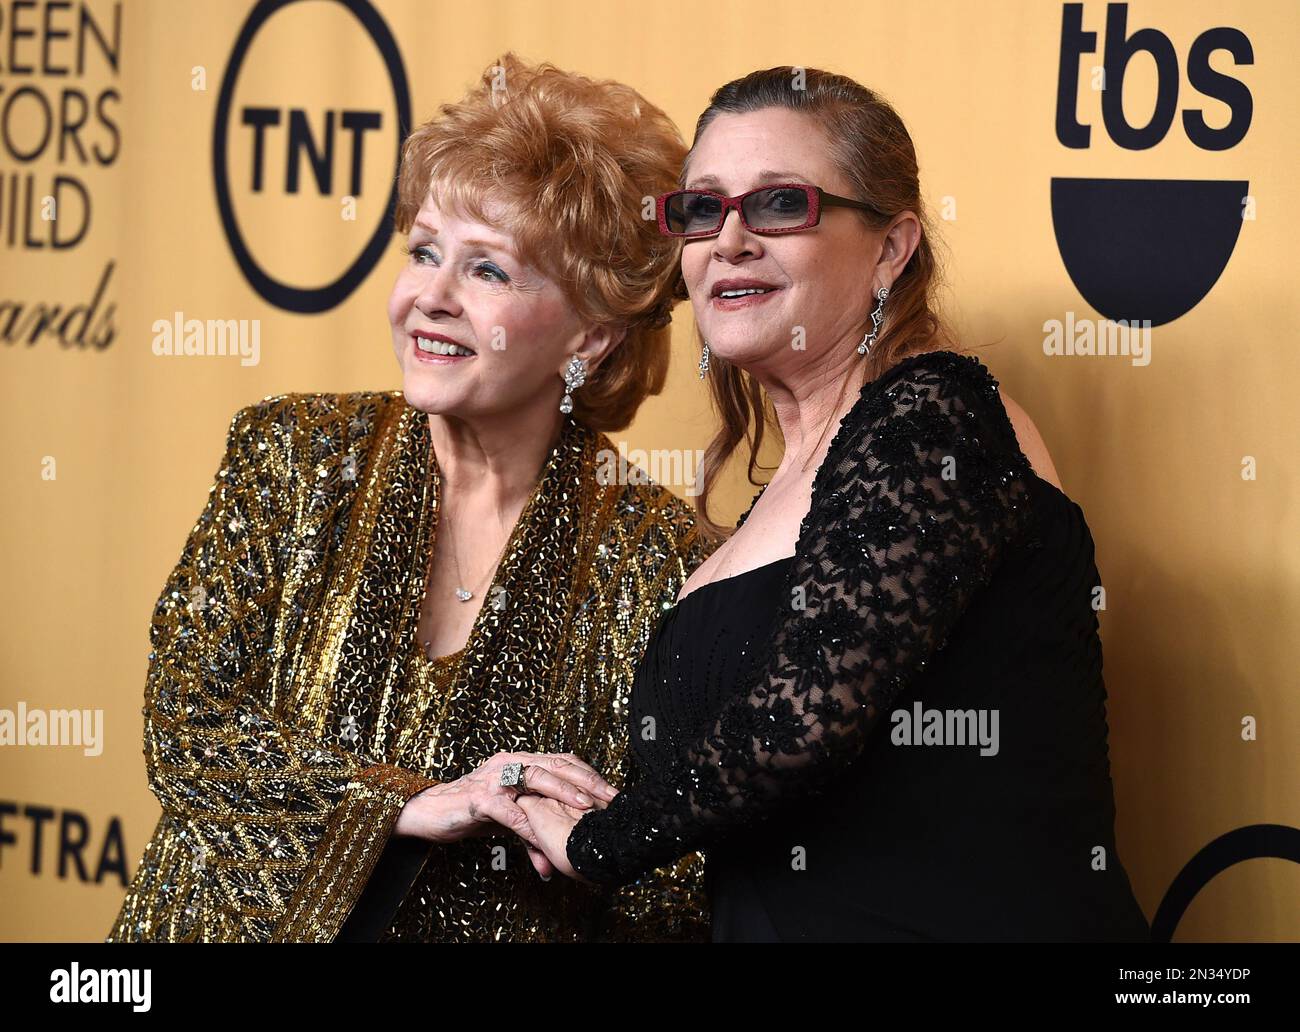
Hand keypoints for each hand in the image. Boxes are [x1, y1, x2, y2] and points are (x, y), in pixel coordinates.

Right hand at [394, 752, 615, 877]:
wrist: (429, 813)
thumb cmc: (471, 813)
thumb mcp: (508, 823)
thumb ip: (532, 836)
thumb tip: (552, 863)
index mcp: (521, 761)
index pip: (563, 761)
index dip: (590, 773)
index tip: (613, 791)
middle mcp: (510, 763)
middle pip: (557, 764)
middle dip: (588, 781)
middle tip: (611, 798)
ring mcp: (495, 777)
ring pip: (536, 777)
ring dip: (563, 792)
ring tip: (585, 807)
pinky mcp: (479, 797)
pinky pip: (509, 810)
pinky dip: (527, 824)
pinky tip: (541, 836)